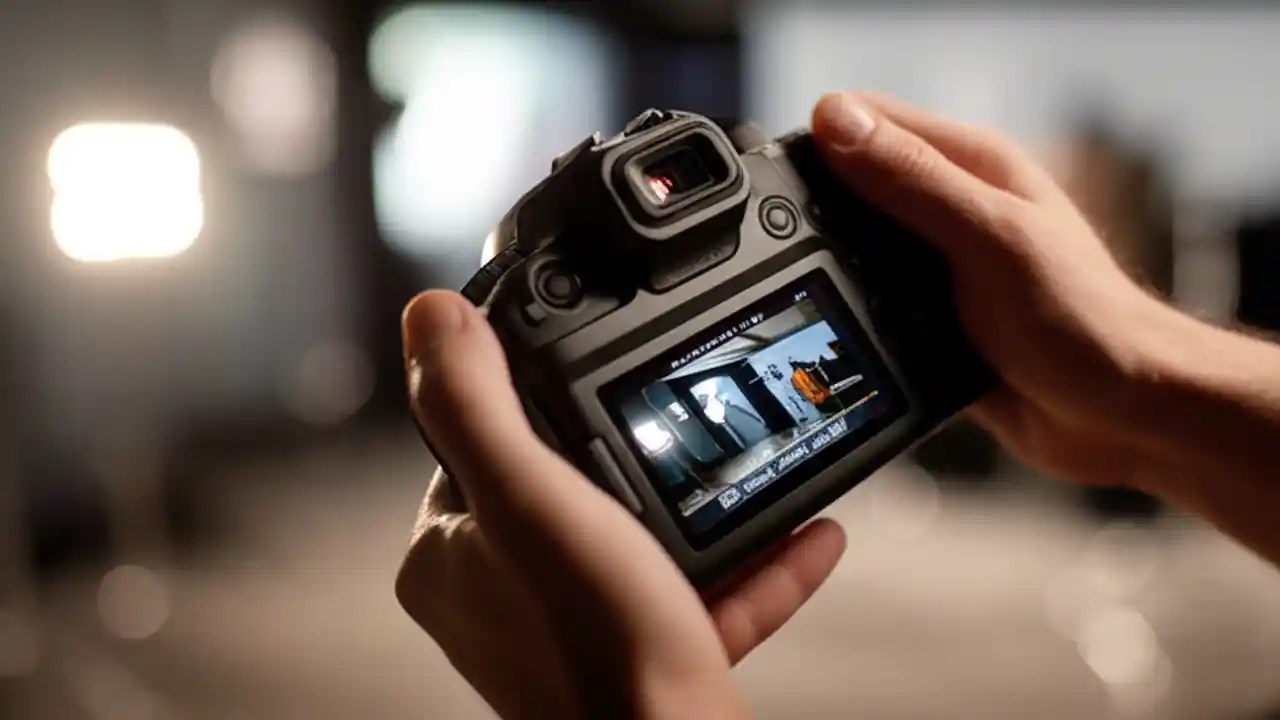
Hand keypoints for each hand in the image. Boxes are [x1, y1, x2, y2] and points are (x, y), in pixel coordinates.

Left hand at [395, 291, 846, 719]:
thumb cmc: (596, 644)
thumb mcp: (533, 496)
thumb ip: (475, 403)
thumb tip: (429, 314)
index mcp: (451, 558)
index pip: (472, 446)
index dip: (522, 398)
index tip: (575, 357)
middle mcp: (499, 599)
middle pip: (562, 488)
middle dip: (627, 447)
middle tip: (675, 406)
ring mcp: (570, 632)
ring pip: (637, 541)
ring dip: (701, 501)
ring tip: (752, 456)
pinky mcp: (639, 660)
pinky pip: (697, 593)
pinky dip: (749, 565)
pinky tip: (805, 533)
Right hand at [811, 92, 1188, 489]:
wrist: (1122, 416)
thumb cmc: (1081, 321)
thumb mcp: (987, 239)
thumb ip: (911, 181)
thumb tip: (833, 119)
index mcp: (972, 166)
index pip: (871, 122)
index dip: (820, 141)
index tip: (775, 180)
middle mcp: (953, 209)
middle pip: (854, 186)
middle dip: (812, 208)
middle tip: (771, 243)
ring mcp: (942, 267)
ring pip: (857, 251)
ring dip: (827, 266)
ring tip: (789, 287)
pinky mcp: (934, 321)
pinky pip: (873, 307)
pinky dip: (850, 315)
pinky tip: (831, 329)